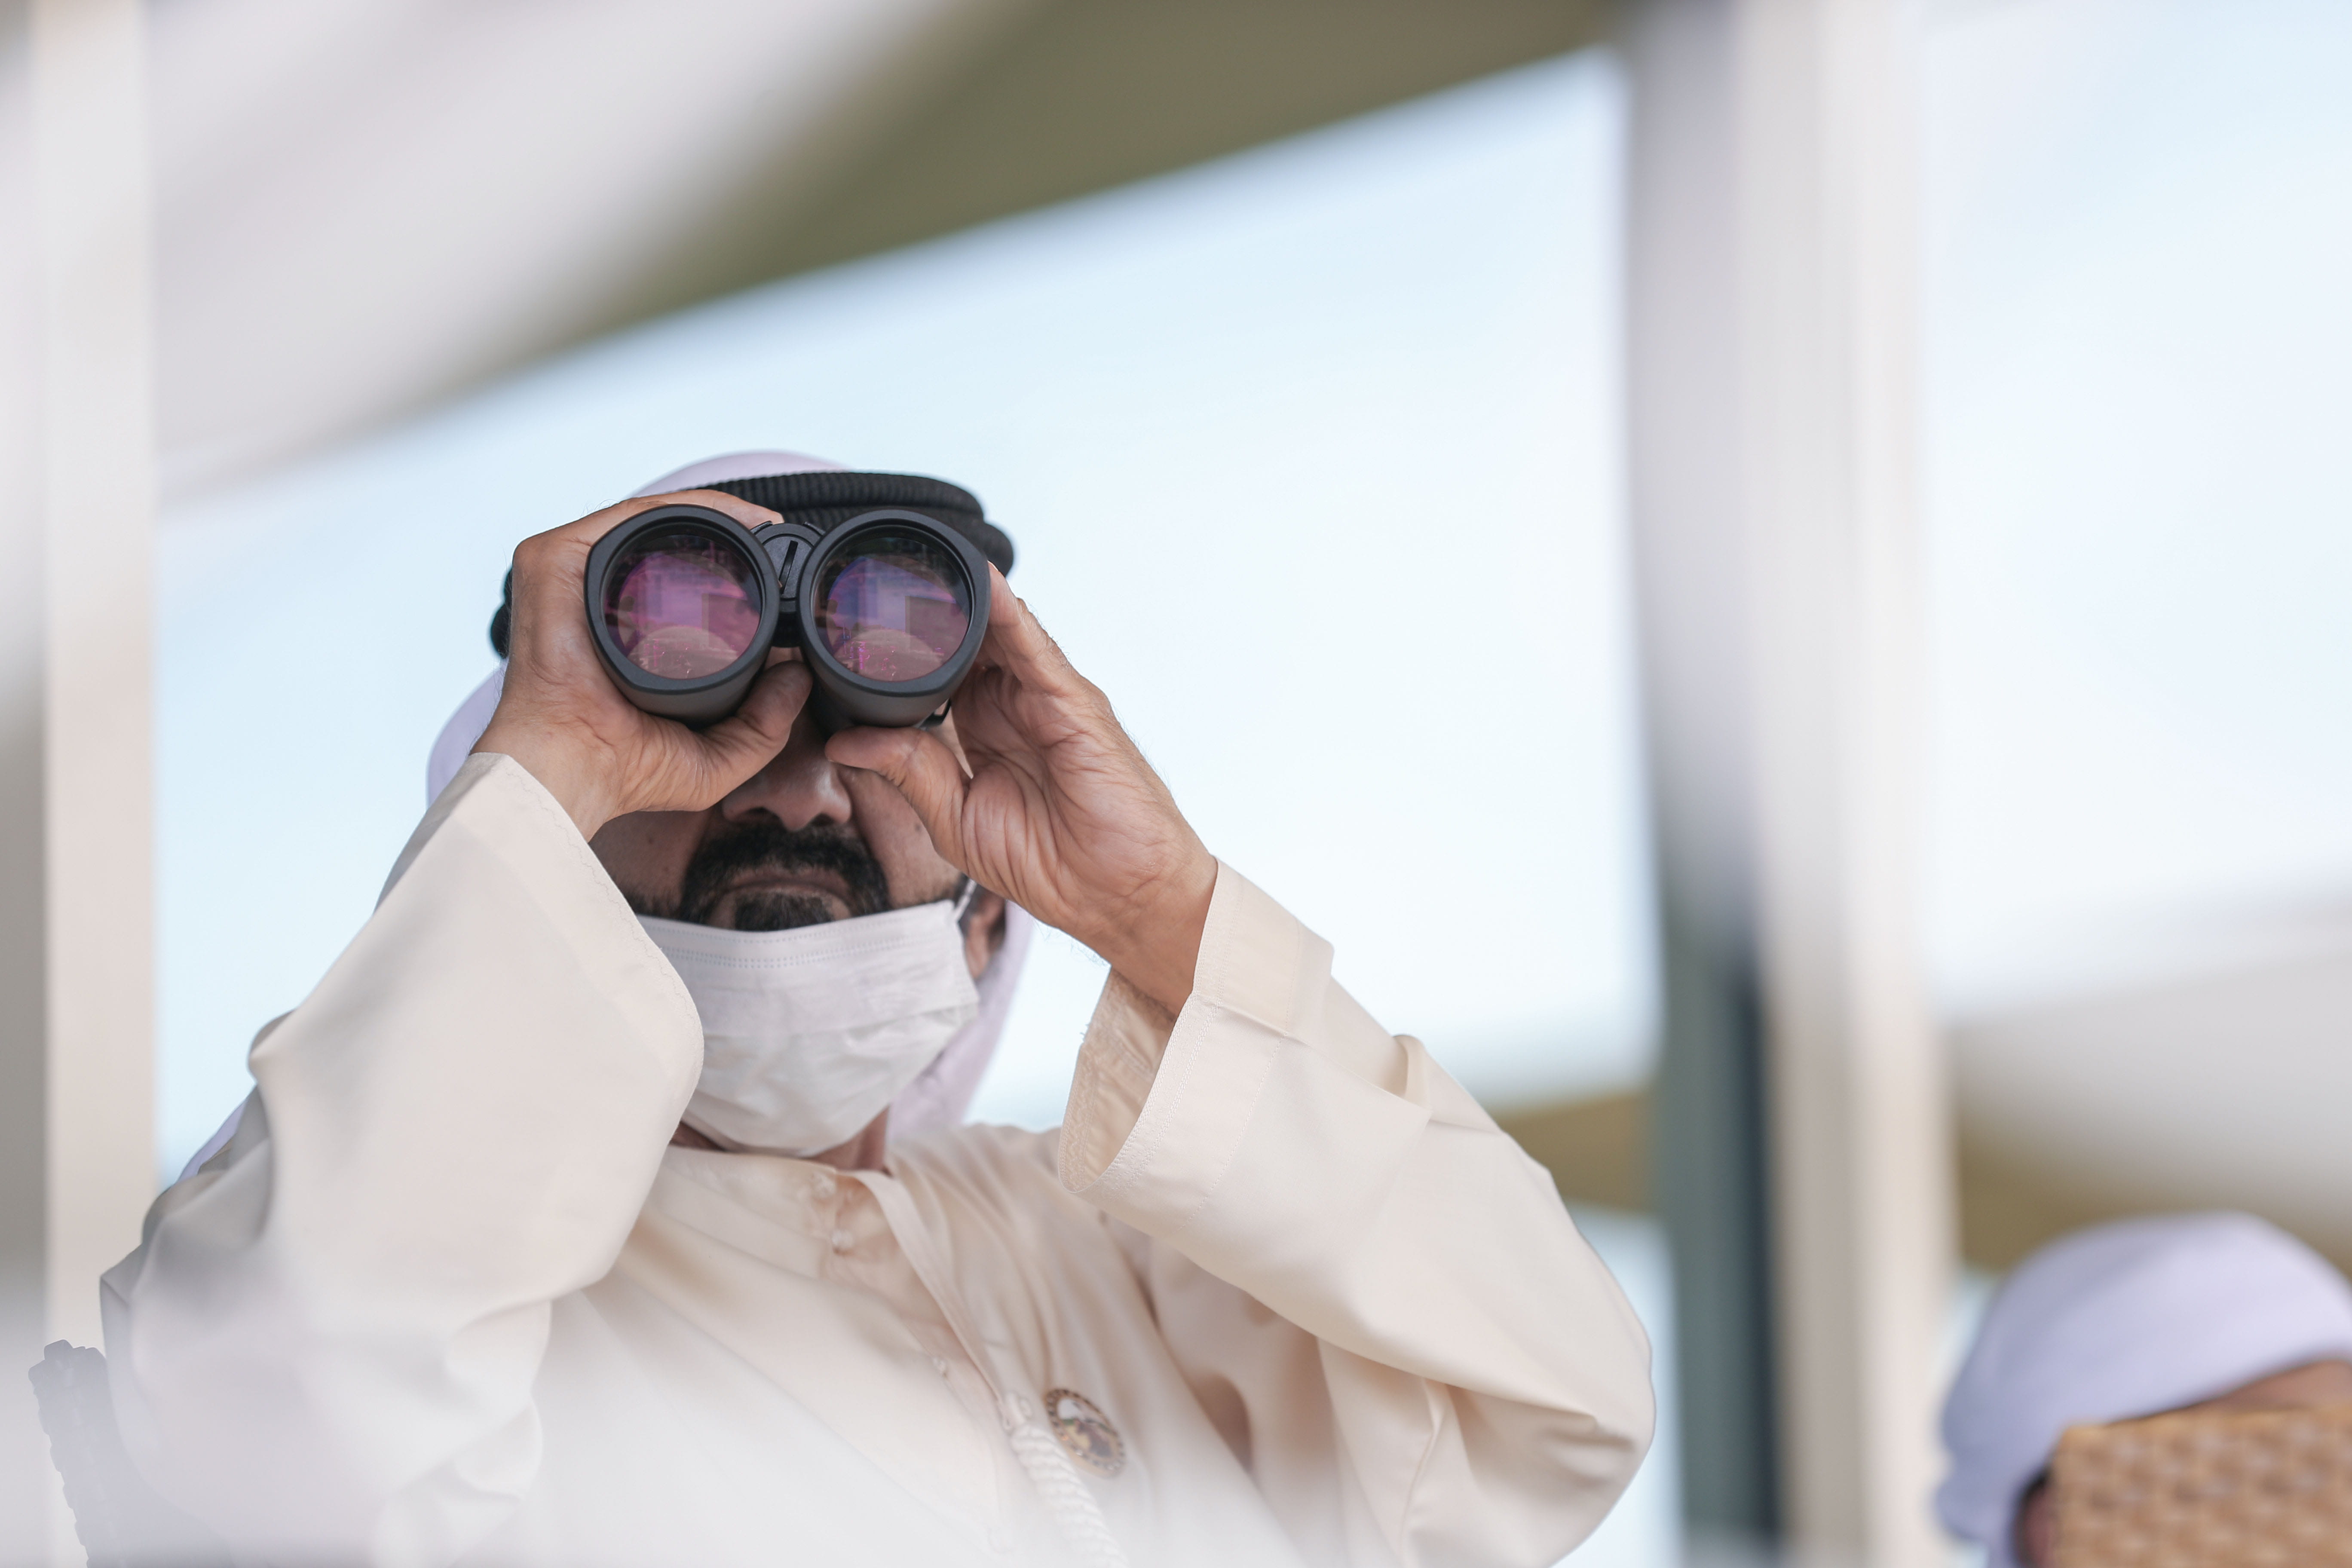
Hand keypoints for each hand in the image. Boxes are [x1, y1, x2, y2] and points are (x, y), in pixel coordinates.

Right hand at [474, 491, 811, 837]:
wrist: (573, 766)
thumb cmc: (626, 770)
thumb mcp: (717, 756)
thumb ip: (765, 723)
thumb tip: (800, 677)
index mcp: (624, 636)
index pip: (681, 586)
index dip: (736, 574)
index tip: (786, 580)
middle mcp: (596, 599)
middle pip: (670, 548)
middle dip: (731, 538)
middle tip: (783, 546)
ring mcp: (573, 574)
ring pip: (654, 525)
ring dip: (717, 517)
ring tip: (767, 527)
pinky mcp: (554, 559)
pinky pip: (630, 517)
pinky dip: (684, 508)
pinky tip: (731, 517)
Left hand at [827, 570, 1217, 1016]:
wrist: (1115, 894)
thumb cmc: (1050, 862)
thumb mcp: (955, 819)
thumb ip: (907, 772)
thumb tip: (844, 742)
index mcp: (983, 729)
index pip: (934, 674)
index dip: (898, 651)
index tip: (850, 627)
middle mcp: (1014, 705)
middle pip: (963, 643)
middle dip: (926, 614)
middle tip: (873, 583)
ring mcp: (1045, 700)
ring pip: (997, 634)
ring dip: (961, 600)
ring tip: (918, 564)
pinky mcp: (1074, 704)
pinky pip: (1037, 649)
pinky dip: (1010, 614)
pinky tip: (984, 584)